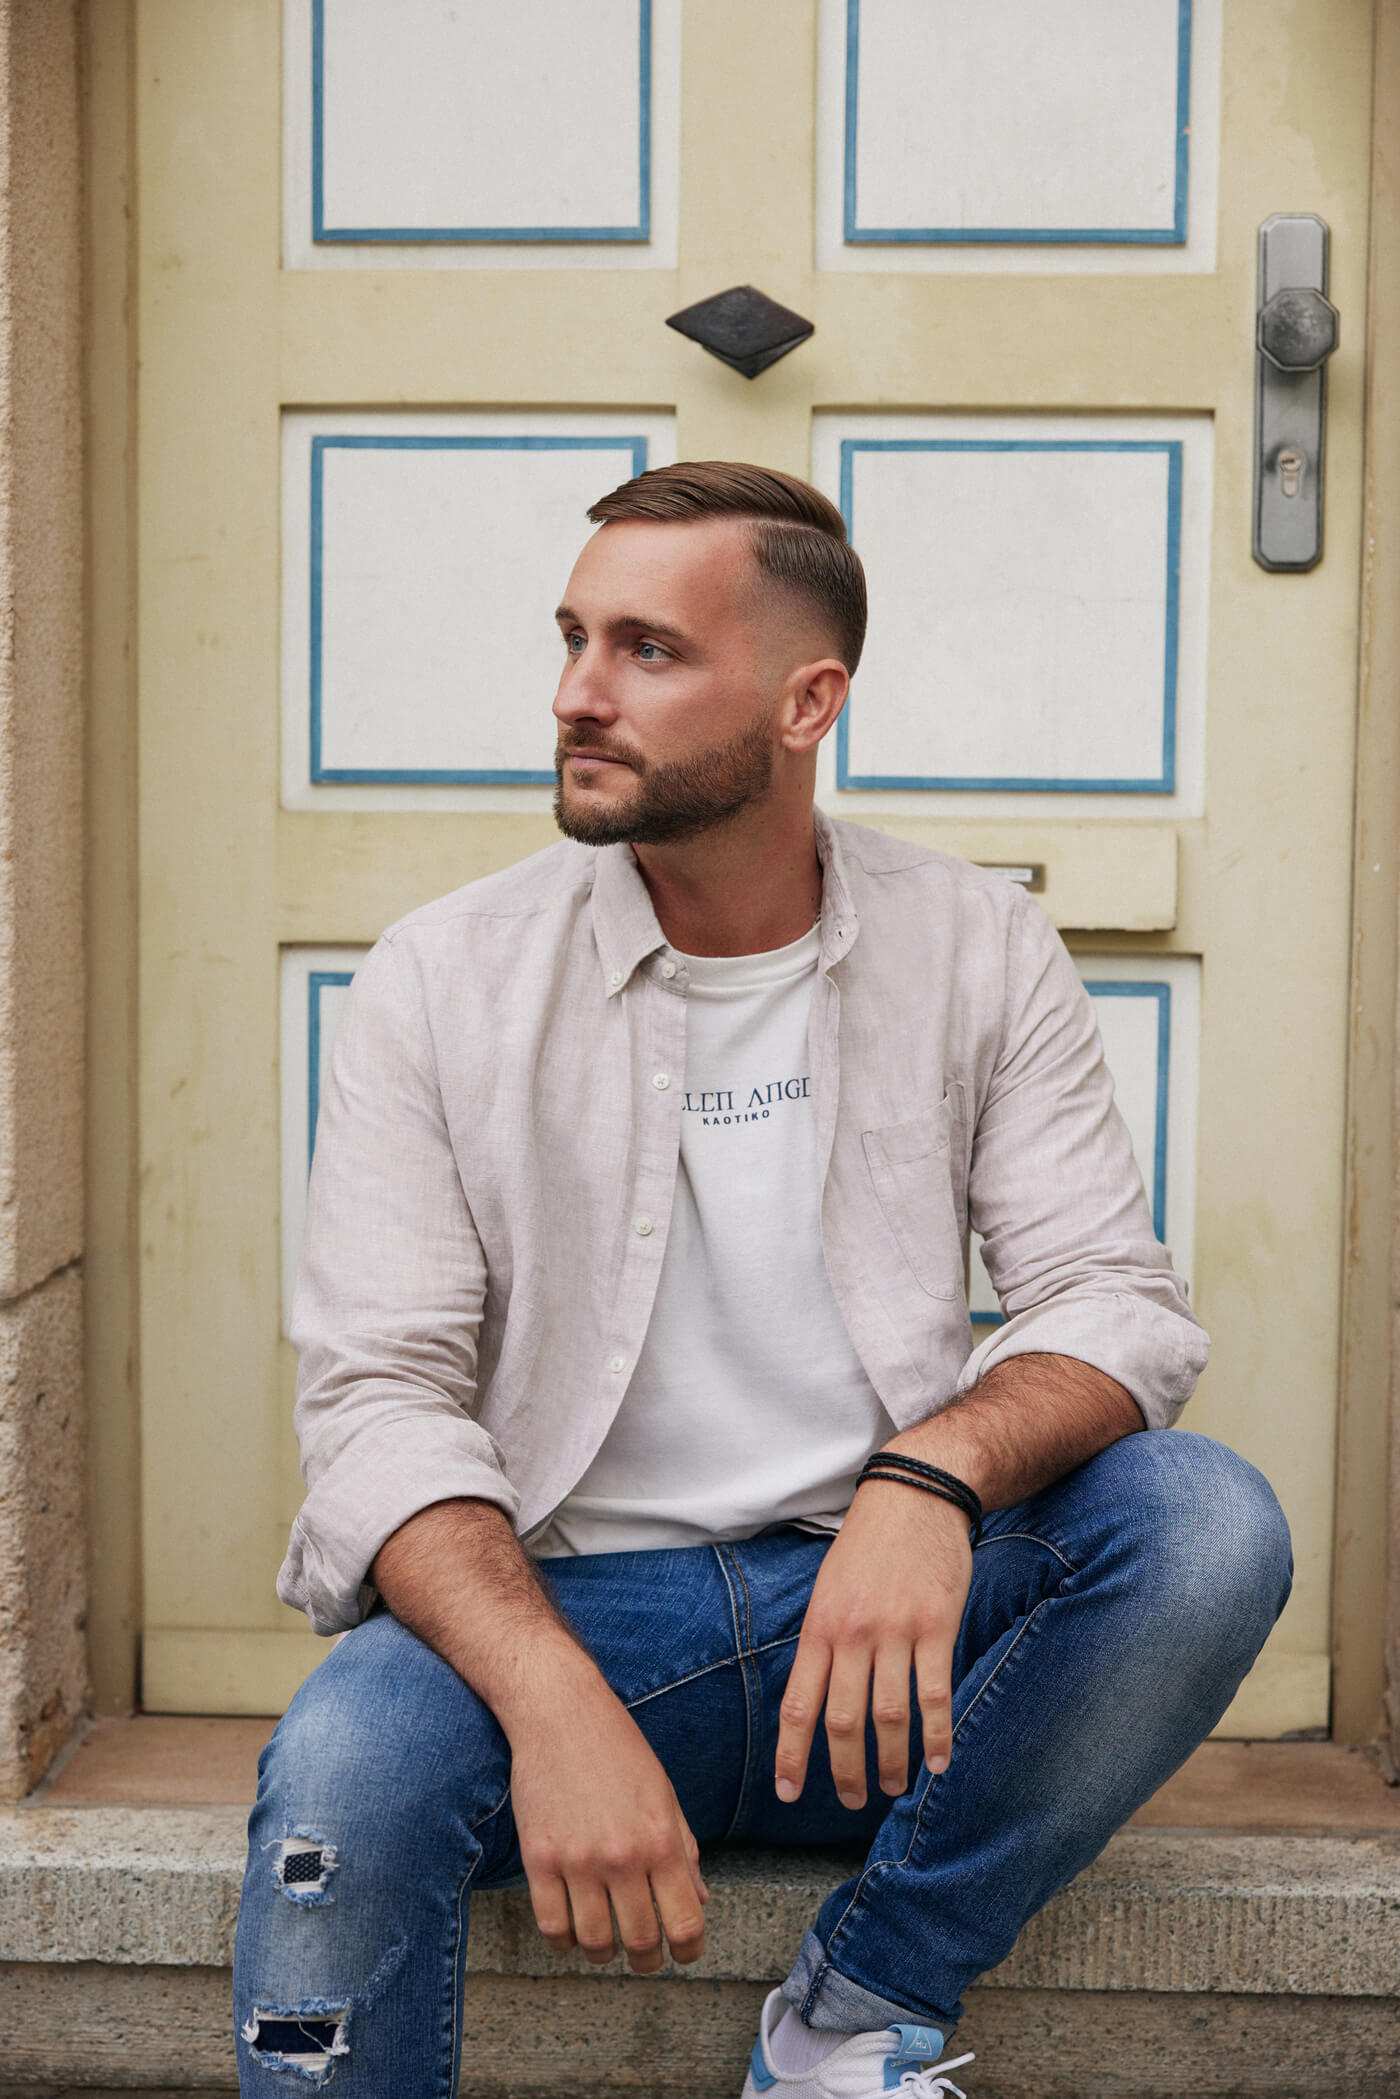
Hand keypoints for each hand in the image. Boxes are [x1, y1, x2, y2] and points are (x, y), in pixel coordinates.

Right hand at [505, 1654, 709, 1973]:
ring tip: (607, 1942)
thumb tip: (700, 1901)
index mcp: (661, 1839)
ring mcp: (578, 1860)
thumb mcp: (664, 1793)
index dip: (688, 1951)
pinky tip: (572, 1928)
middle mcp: (622, 1855)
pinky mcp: (538, 1859)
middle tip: (646, 1956)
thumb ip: (684, 1849)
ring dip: (604, 1954)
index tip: (683, 1953)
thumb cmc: (617, 1748)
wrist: (559, 1712)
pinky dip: (564, 1941)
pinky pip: (552, 1927)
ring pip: (594, 1943)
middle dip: (648, 1960)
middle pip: (640, 1942)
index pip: (685, 1922)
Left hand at [775, 1481, 973, 1809]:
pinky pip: (935, 1693)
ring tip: (894, 1787)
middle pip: (843, 1721)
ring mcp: (895, 1631)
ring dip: (892, 1762)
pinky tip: (939, 1761)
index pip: (798, 1705)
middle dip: (845, 1771)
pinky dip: (937, 1735)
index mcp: (819, 1626)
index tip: (789, 1793)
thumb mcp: (828, 1588)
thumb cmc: (868, 1546)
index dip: (792, 1755)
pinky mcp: (936, 1625)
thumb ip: (822, 1641)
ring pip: (889, 1716)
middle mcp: (852, 1633)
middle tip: (851, 1801)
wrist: (913, 1495)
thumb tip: (814, 1696)